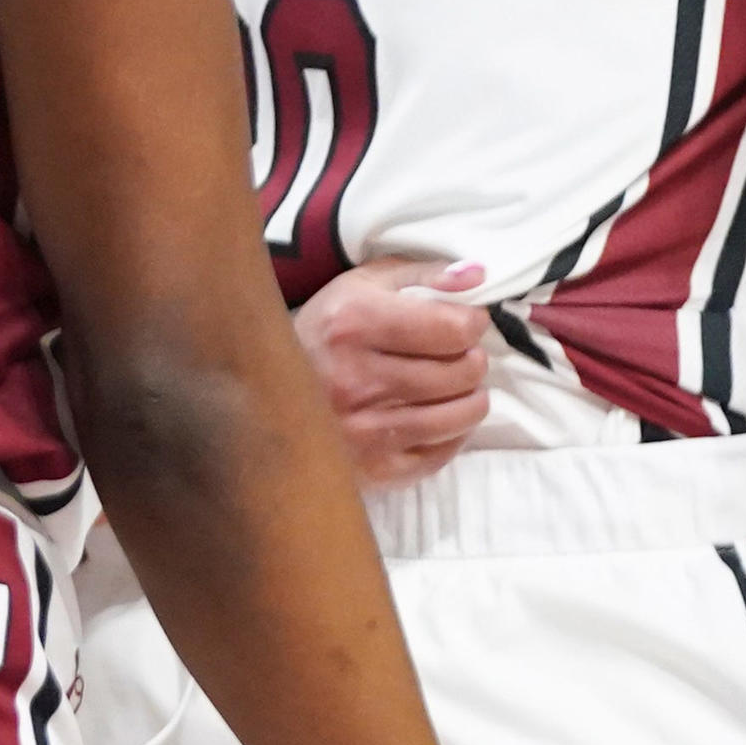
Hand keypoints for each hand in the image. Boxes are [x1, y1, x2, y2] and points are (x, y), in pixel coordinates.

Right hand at [294, 259, 493, 485]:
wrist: (267, 391)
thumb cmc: (328, 330)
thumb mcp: (365, 284)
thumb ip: (424, 274)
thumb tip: (479, 277)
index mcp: (354, 322)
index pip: (452, 328)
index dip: (472, 324)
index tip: (465, 324)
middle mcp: (355, 379)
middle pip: (460, 373)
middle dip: (472, 361)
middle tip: (459, 357)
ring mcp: (361, 430)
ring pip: (457, 417)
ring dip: (470, 399)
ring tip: (458, 387)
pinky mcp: (368, 470)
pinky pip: (438, 456)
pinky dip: (452, 436)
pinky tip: (440, 419)